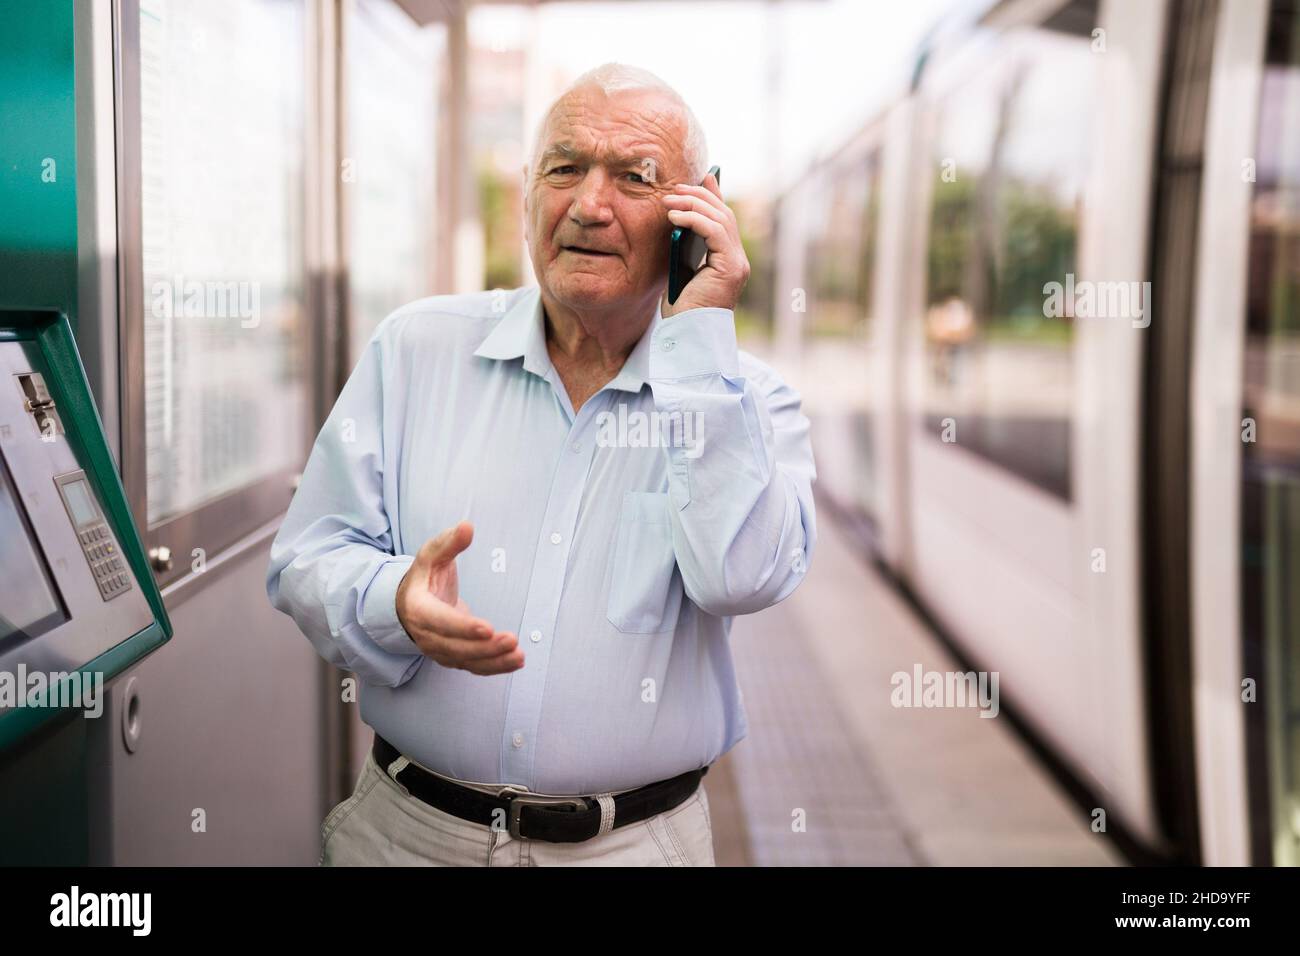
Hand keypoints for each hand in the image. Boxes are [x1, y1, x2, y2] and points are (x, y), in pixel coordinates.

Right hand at [396, 521, 522, 674]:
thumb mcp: (431, 555)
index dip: (463, 627)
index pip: (441, 622)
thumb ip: (449, 542)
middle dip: (485, 647)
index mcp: (419, 609)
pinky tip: (516, 662)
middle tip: (511, 640)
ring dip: (494, 661)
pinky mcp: (454, 657)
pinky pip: (474, 666)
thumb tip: (467, 527)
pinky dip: (495, 667)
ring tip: (519, 656)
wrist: (407, 605)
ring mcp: (440, 650)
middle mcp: (427, 635)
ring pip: (467, 661)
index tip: (487, 627)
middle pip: (457, 647)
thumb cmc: (423, 578)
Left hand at [660, 171, 750, 316]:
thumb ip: (685, 246)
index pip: (724, 219)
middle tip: (674, 188)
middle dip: (699, 196)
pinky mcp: (730, 268)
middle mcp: (738, 261)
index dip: (714, 195)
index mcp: (728, 261)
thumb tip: (678, 217)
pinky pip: (714, 232)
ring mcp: (737, 264)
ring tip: (669, 200)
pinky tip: (674, 217)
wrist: (687, 336)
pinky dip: (694, 219)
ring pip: (720, 219)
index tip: (700, 177)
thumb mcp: (680, 269)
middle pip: (724, 214)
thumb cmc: (680, 310)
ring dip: (693, 204)